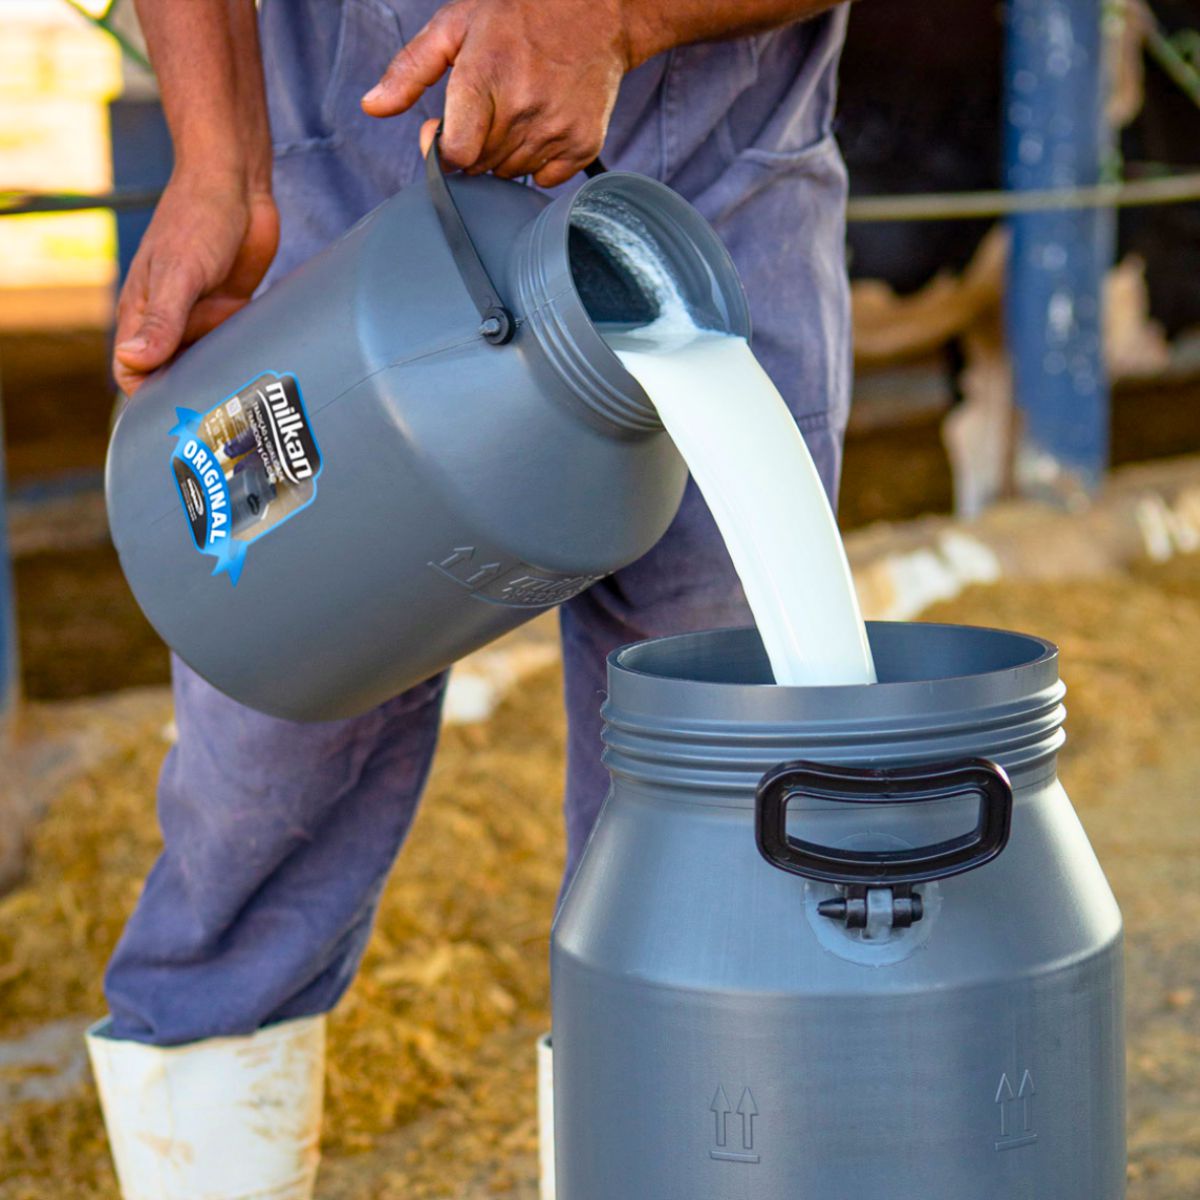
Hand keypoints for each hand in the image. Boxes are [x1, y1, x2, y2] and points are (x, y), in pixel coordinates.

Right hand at [113, 170, 278, 394]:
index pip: (133, 371)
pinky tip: (264, 358)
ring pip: (209, 361)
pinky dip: (246, 349)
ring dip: (226, 367)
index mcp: (143, 311)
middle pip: (175, 373)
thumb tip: (133, 360)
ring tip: (247, 379)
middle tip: (224, 412)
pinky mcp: (234, 309)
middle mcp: (171, 318)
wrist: (237, 183)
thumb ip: (162, 319)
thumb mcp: (179, 271)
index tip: (177, 417)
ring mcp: (203, 315)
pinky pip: (236, 343)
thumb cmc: (198, 217)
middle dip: (195, 388)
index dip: (149, 395)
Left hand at [361, 0, 631, 186]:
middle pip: (480, 166)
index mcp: (483, 79)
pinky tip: (541, 124)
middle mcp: (521, 109)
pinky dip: (538, 161)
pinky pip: (545, 178)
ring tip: (516, 110)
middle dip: (473, 146)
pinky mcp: (582, 144)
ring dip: (504, 153)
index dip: (442, 151)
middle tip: (486, 108)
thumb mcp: (456, 25)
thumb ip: (410, 69)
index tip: (444, 131)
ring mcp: (555, 130)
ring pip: (510, 174)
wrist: (597, 9)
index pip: (455, 154)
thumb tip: (372, 107)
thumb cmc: (520, 12)